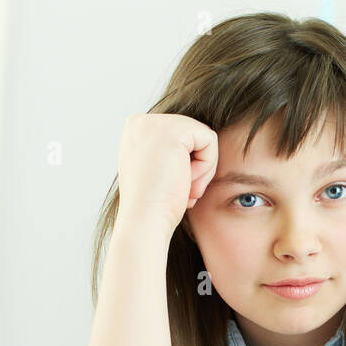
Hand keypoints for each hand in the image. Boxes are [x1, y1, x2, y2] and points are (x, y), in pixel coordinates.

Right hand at [115, 113, 218, 236]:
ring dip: (201, 170)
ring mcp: (155, 123)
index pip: (181, 138)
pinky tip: (185, 181)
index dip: (184, 165)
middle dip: (195, 168)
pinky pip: (210, 141)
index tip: (169, 186)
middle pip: (193, 136)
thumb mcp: (158, 171)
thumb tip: (189, 149)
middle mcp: (141, 121)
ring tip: (180, 187)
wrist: (145, 223)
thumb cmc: (154, 207)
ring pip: (204, 139)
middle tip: (178, 190)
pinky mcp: (173, 130)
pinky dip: (206, 167)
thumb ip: (168, 153)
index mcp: (135, 130)